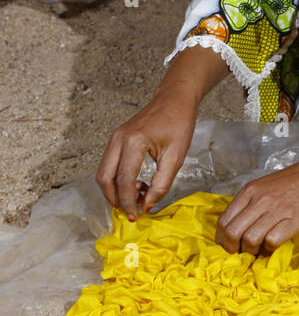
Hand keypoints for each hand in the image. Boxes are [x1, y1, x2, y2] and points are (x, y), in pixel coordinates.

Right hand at [97, 85, 197, 221]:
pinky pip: (108, 165)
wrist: (174, 100)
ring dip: (115, 190)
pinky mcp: (115, 139)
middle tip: (132, 210)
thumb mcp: (176, 157)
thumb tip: (147, 206)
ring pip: (103, 173)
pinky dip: (117, 180)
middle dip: (115, 199)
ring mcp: (114, 138)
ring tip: (138, 195)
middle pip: (104, 178)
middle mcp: (118, 139)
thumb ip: (162, 184)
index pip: (123, 180)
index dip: (128, 202)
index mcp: (134, 142)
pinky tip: (136, 183)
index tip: (137, 215)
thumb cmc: (178, 124)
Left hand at [214, 156, 298, 254]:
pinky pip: (272, 241)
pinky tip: (275, 244)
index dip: (222, 238)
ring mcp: (276, 210)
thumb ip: (251, 202)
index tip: (228, 245)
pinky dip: (270, 248)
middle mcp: (259, 200)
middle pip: (232, 232)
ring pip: (249, 239)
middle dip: (232, 248)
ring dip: (252, 250)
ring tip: (259, 250)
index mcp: (250, 191)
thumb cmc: (297, 180)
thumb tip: (240, 225)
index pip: (224, 220)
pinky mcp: (293, 220)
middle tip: (240, 252)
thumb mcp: (265, 185)